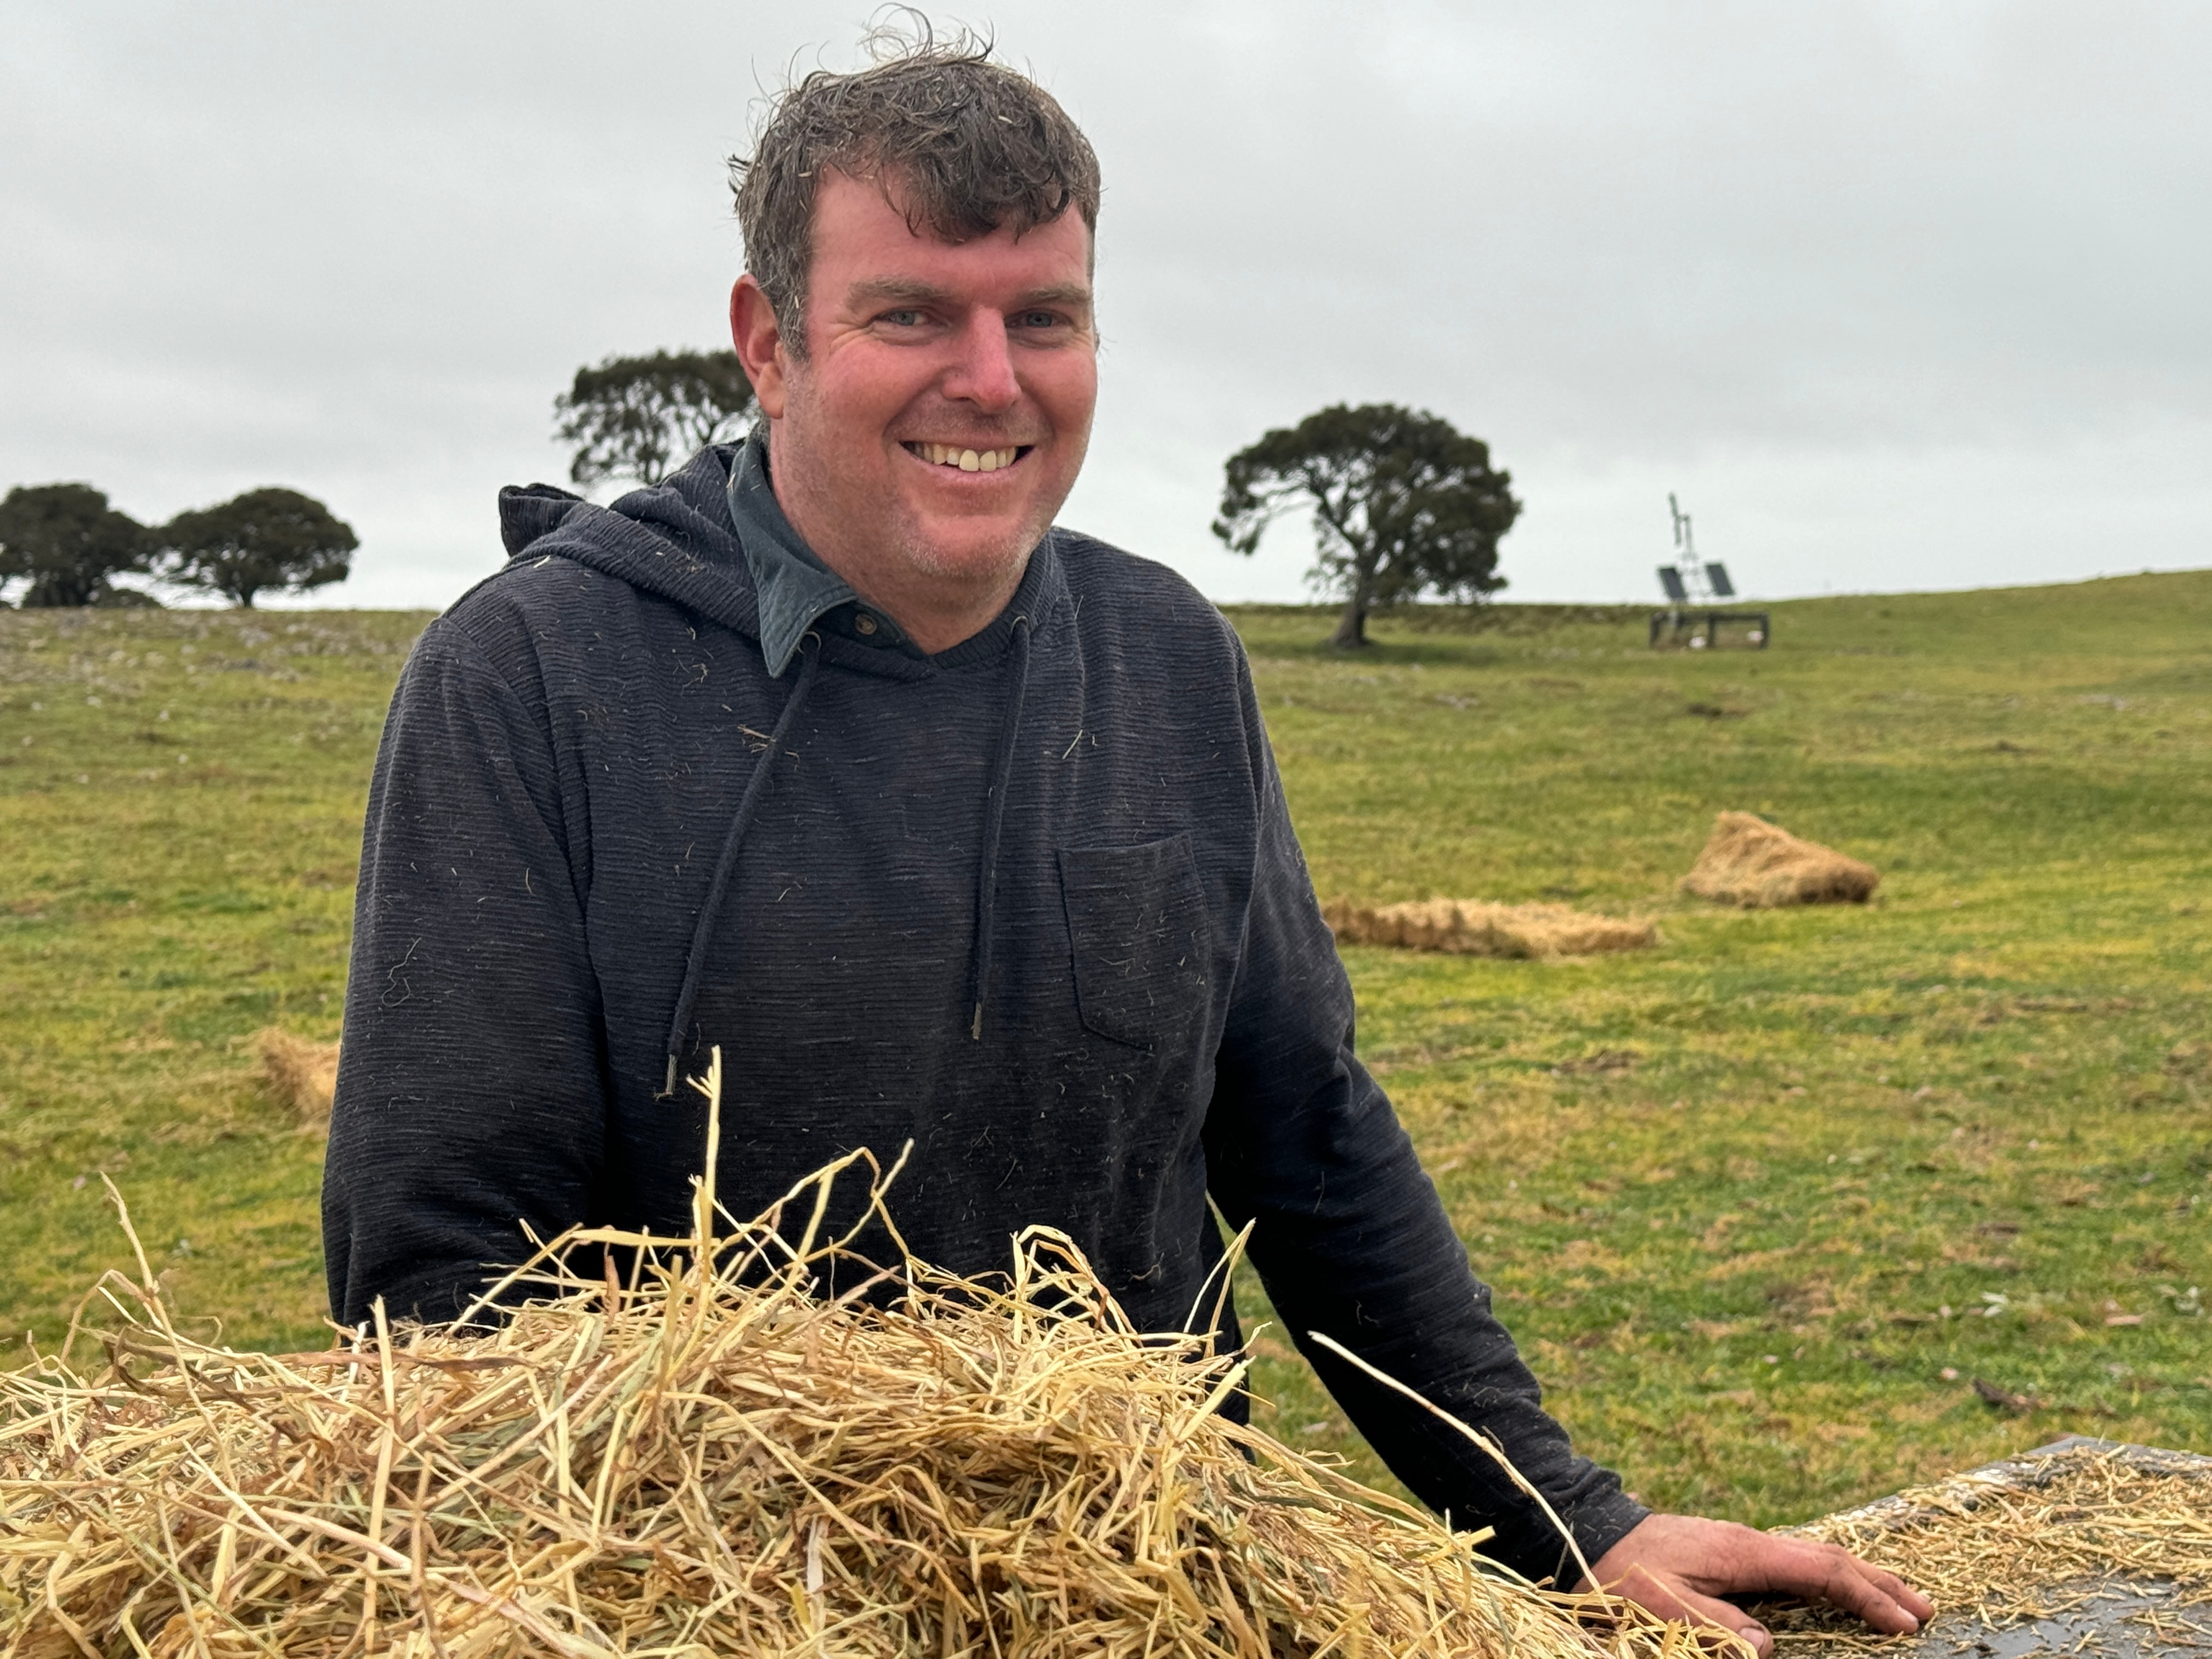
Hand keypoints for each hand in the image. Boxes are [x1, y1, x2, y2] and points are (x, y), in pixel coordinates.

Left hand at [1581, 1513, 1933, 1656]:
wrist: (1590, 1529)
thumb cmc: (1622, 1571)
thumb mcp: (1661, 1606)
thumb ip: (1715, 1627)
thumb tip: (1768, 1647)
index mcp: (1745, 1552)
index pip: (1822, 1573)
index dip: (1867, 1598)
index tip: (1905, 1624)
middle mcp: (1752, 1542)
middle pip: (1830, 1560)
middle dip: (1879, 1584)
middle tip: (1925, 1610)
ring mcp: (1744, 1544)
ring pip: (1815, 1559)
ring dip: (1859, 1578)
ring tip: (1898, 1600)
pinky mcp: (1732, 1551)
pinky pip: (1795, 1564)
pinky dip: (1828, 1576)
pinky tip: (1837, 1589)